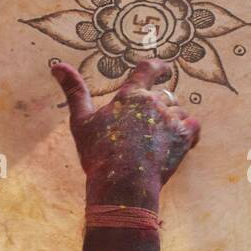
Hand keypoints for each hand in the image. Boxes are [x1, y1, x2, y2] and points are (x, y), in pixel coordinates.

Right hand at [53, 58, 199, 209]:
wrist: (122, 184)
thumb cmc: (98, 154)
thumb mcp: (81, 121)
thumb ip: (74, 91)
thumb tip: (56, 66)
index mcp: (131, 95)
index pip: (148, 69)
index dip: (159, 66)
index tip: (165, 68)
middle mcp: (154, 102)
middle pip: (164, 96)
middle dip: (159, 109)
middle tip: (147, 129)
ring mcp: (171, 119)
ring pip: (179, 111)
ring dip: (172, 121)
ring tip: (156, 141)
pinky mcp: (184, 137)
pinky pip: (194, 126)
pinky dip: (188, 132)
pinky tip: (178, 143)